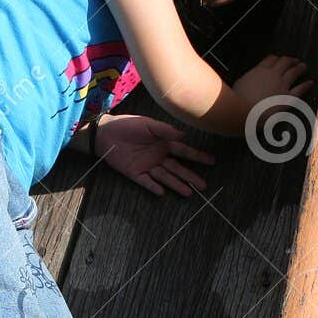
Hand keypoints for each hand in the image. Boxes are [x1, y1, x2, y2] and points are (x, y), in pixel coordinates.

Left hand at [95, 114, 214, 197]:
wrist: (105, 132)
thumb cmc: (127, 125)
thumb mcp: (148, 124)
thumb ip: (165, 130)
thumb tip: (183, 135)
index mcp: (164, 143)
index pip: (184, 152)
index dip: (197, 156)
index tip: (211, 161)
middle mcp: (158, 156)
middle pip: (177, 168)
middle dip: (190, 177)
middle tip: (204, 186)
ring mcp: (147, 166)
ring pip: (165, 177)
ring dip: (176, 185)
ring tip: (189, 193)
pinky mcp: (135, 173)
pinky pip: (146, 182)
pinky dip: (153, 187)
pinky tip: (162, 192)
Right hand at [231, 54, 312, 112]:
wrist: (245, 112)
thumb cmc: (238, 100)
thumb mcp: (239, 84)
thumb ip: (247, 79)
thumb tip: (248, 79)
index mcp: (259, 70)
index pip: (270, 59)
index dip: (276, 58)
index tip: (278, 59)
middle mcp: (272, 74)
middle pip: (284, 62)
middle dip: (290, 60)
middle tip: (294, 60)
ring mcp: (281, 85)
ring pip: (294, 71)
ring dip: (300, 67)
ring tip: (303, 66)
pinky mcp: (287, 97)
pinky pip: (300, 89)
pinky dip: (306, 84)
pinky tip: (310, 82)